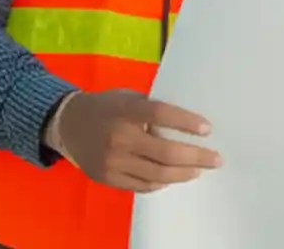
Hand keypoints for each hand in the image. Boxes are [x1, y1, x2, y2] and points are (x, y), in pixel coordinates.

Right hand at [56, 89, 220, 192]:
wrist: (67, 125)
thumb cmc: (107, 107)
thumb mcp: (128, 97)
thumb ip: (153, 109)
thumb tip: (189, 123)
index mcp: (125, 110)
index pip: (161, 115)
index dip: (186, 122)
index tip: (208, 129)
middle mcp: (118, 137)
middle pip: (165, 152)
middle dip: (196, 157)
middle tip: (216, 158)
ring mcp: (112, 161)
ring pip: (157, 174)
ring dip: (183, 173)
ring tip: (199, 169)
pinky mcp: (108, 178)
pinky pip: (142, 185)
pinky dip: (162, 183)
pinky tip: (173, 177)